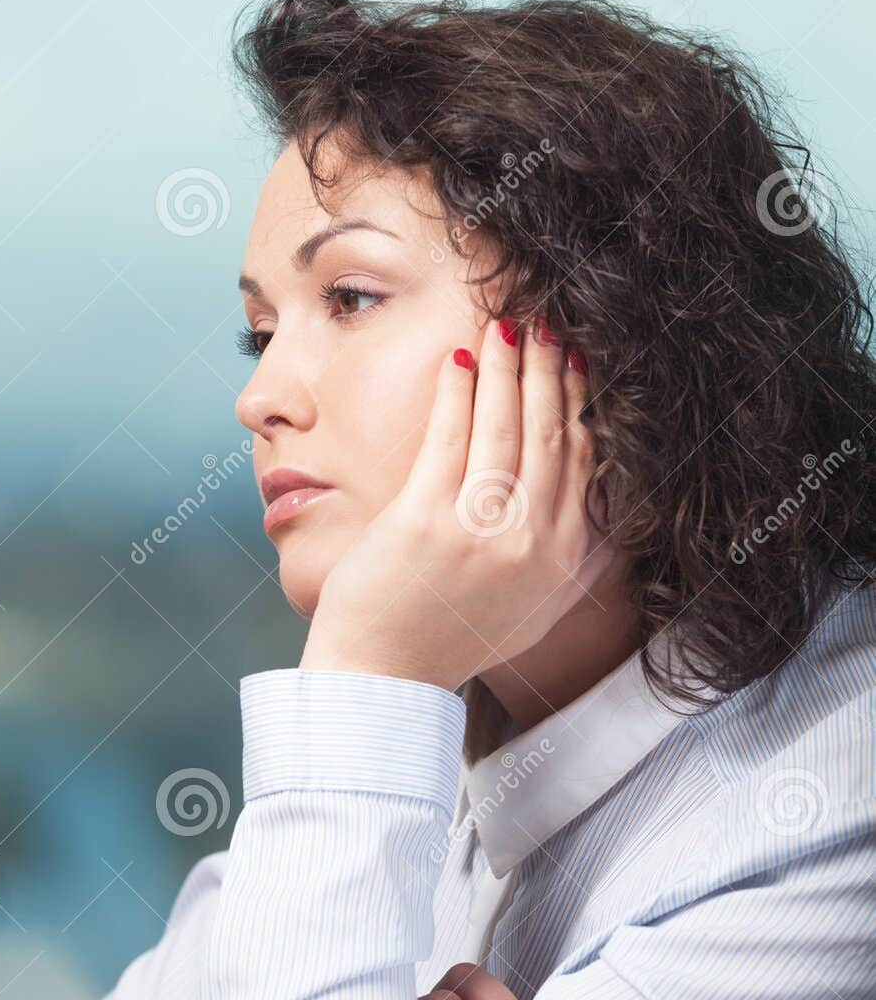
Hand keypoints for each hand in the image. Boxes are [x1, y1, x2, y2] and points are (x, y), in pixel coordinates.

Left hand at [300, 314, 612, 691]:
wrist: (386, 678)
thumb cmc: (450, 640)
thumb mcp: (534, 611)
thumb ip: (575, 564)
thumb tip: (612, 511)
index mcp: (564, 561)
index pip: (583, 462)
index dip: (579, 404)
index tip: (575, 363)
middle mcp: (532, 543)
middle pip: (550, 434)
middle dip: (548, 369)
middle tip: (545, 322)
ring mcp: (481, 531)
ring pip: (505, 427)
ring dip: (506, 366)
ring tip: (505, 324)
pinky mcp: (427, 520)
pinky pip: (450, 436)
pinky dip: (457, 388)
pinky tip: (458, 356)